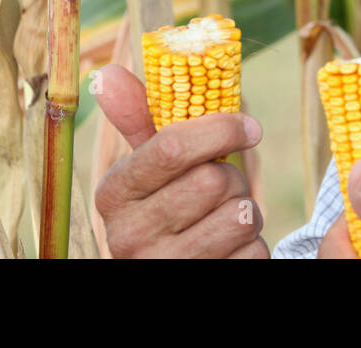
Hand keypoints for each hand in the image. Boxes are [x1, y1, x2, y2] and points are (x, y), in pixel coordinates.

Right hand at [93, 63, 267, 257]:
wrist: (167, 270)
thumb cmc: (165, 206)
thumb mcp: (147, 167)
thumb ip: (137, 119)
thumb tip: (106, 73)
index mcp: (114, 194)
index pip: (170, 148)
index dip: (220, 130)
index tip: (248, 127)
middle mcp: (128, 237)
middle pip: (213, 180)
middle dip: (233, 177)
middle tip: (223, 186)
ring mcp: (164, 267)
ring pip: (239, 216)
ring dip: (246, 209)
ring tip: (223, 217)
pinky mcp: (202, 286)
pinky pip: (253, 252)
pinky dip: (253, 245)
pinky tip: (229, 248)